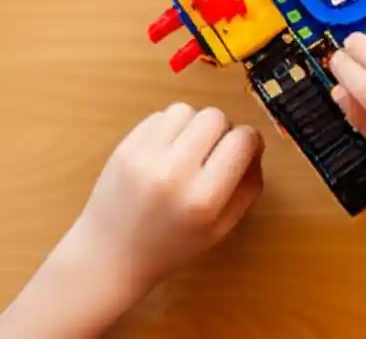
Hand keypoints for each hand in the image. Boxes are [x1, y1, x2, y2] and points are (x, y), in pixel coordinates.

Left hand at [59, 103, 264, 291]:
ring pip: (186, 110)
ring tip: (186, 150)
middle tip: (213, 152)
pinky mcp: (124, 147)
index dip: (250, 141)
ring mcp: (144, 156)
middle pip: (215, 117)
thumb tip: (255, 147)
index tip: (244, 152)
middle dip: (223, 130)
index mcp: (204, 198)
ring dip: (194, 125)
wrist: (110, 255)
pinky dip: (169, 128)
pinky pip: (159, 116)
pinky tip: (164, 152)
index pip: (242, 140)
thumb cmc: (172, 248)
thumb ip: (247, 187)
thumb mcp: (221, 229)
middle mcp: (175, 172)